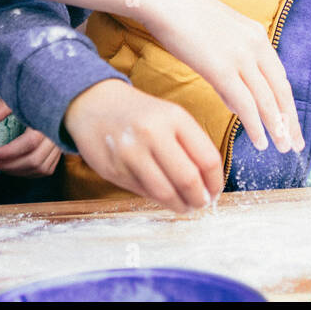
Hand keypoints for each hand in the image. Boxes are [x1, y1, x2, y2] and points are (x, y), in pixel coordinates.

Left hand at [0, 99, 61, 177]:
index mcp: (47, 120)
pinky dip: (30, 172)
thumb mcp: (17, 94)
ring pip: (41, 168)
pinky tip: (14, 166)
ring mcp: (60, 143)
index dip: (6, 153)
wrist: (59, 92)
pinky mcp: (60, 149)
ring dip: (17, 171)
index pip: (29, 144)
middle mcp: (56, 134)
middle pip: (34, 160)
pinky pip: (47, 169)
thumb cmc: (37, 90)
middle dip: (7, 165)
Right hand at [65, 79, 223, 212]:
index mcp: (174, 117)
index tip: (215, 190)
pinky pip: (144, 193)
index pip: (207, 159)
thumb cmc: (141, 113)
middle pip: (188, 180)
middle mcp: (152, 133)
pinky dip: (158, 199)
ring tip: (186, 206)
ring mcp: (130, 152)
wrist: (95, 103)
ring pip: (165, 193)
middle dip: (200, 199)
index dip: (216, 182)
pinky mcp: (114, 169)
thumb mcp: (171, 116)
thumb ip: (192, 145)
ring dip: (180, 206)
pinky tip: (164, 195)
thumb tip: (210, 183)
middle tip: (202, 203)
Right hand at [138, 0, 305, 155]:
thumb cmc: (185, 17)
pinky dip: (255, 125)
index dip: (287, 104)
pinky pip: (245, 103)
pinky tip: (260, 141)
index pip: (280, 77)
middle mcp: (256, 45)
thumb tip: (237, 98)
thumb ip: (232, 66)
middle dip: (290, 120)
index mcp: (257, 36)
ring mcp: (240, 56)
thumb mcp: (219, 38)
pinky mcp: (221, 67)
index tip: (293, 124)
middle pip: (280, 90)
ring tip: (282, 148)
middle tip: (296, 145)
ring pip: (267, 99)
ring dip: (276, 127)